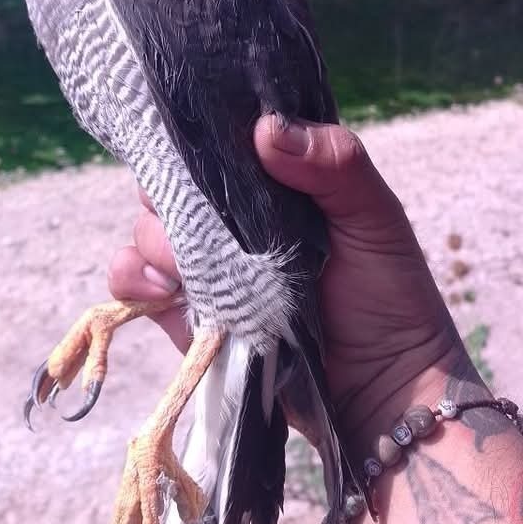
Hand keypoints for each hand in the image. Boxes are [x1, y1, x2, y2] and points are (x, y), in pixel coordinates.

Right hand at [109, 118, 472, 447]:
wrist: (381, 393)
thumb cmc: (389, 297)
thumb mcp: (375, 218)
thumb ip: (335, 165)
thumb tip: (265, 129)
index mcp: (271, 188)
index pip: (215, 146)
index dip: (197, 140)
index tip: (193, 142)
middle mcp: (230, 223)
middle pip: (170, 186)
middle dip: (169, 193)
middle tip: (199, 217)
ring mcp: (205, 268)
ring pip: (147, 231)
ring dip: (157, 241)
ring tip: (189, 267)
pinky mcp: (183, 314)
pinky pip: (134, 282)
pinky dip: (135, 279)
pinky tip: (166, 290)